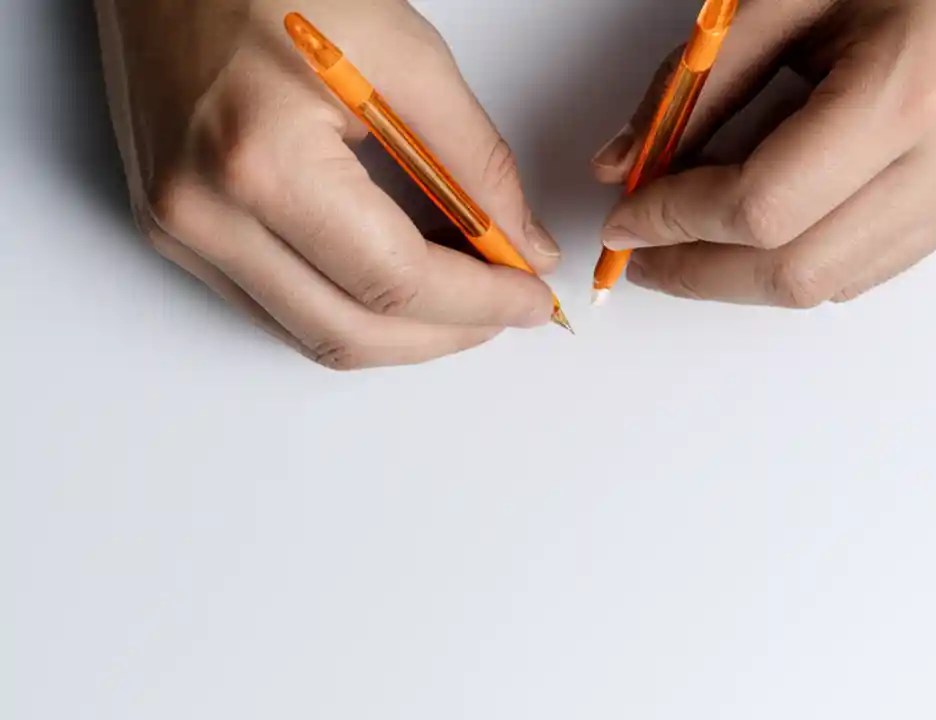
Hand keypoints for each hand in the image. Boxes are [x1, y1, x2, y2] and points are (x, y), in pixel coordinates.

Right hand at [96, 0, 559, 368]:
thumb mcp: (405, 55)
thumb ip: (476, 161)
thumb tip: (523, 245)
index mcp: (261, 162)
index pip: (394, 281)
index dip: (481, 302)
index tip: (535, 300)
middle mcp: (203, 213)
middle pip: (351, 333)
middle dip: (447, 334)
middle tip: (509, 308)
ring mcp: (178, 230)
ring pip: (313, 335)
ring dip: (402, 335)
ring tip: (465, 295)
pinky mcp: (174, 232)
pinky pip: (278, 308)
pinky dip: (351, 308)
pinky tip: (401, 279)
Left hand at [592, 0, 935, 306]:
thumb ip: (701, 82)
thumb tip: (623, 163)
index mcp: (912, 91)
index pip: (765, 208)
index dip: (679, 222)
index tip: (627, 218)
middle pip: (799, 272)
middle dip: (705, 273)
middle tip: (647, 255)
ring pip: (837, 282)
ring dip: (750, 275)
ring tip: (696, 242)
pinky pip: (876, 263)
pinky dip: (806, 256)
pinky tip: (768, 226)